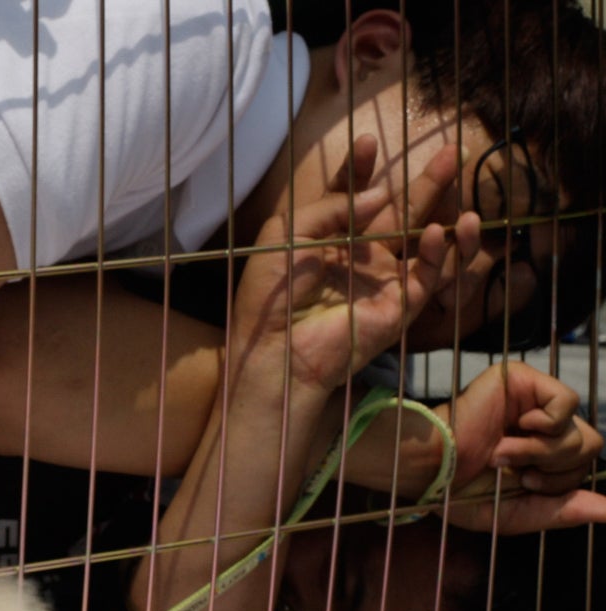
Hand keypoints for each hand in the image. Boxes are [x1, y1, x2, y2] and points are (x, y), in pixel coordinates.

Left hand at [230, 136, 480, 395]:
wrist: (274, 347)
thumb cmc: (270, 294)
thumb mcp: (288, 234)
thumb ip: (331, 207)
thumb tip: (382, 192)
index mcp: (327, 240)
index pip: (351, 198)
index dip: (360, 171)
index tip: (369, 141)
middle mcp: (359, 258)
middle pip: (399, 212)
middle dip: (425, 182)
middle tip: (451, 151)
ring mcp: (382, 282)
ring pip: (425, 242)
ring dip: (446, 211)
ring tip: (462, 182)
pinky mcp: (398, 308)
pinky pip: (427, 276)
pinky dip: (440, 253)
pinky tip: (443, 229)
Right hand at [440, 361, 605, 532]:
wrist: (431, 467)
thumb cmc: (461, 490)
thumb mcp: (520, 512)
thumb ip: (566, 510)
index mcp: (542, 451)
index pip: (584, 463)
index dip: (563, 482)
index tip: (523, 484)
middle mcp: (542, 423)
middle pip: (590, 446)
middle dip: (557, 470)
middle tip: (517, 472)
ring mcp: (533, 399)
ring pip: (578, 429)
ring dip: (542, 451)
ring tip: (504, 452)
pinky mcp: (522, 379)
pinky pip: (566, 401)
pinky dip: (549, 422)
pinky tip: (522, 426)